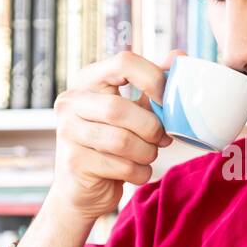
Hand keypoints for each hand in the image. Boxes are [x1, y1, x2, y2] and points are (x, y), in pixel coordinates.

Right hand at [51, 49, 187, 220]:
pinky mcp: (74, 163)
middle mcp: (71, 102)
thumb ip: (152, 87)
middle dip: (150, 127)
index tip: (167, 100)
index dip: (154, 78)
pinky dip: (139, 172)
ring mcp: (68, 132)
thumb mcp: (132, 111)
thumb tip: (178, 56)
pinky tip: (135, 171)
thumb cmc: (111, 146)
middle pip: (120, 108)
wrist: (82, 190)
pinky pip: (121, 167)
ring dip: (147, 152)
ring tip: (147, 155)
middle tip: (161, 138)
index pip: (124, 62)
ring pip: (122, 141)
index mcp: (88, 80)